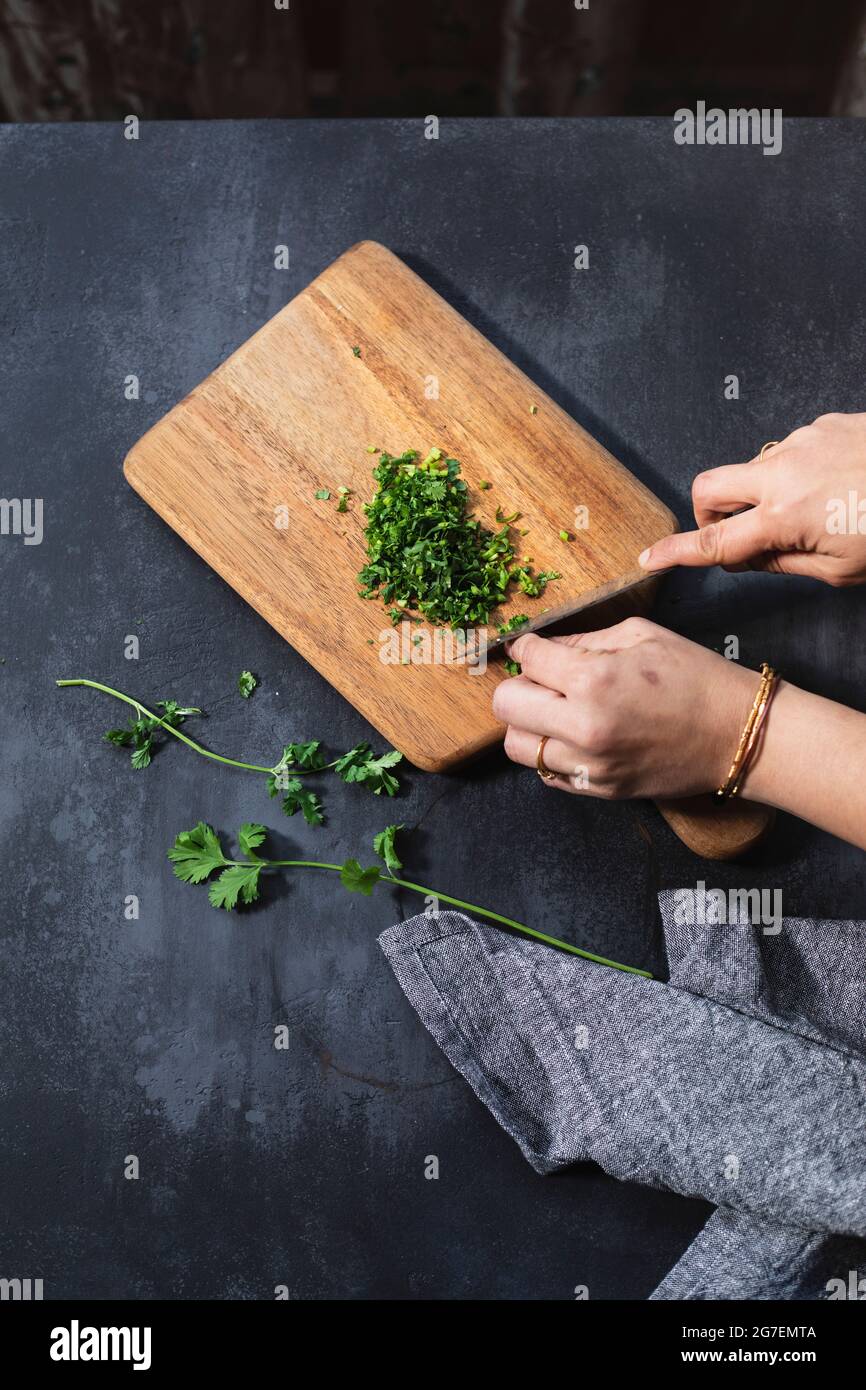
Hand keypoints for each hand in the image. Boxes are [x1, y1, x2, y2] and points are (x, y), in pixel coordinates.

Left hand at [493, 618, 758, 799]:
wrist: (738, 735)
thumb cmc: (696, 678)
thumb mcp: (641, 636)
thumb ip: (583, 641)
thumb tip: (543, 647)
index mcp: (593, 681)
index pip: (527, 658)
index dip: (529, 647)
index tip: (537, 648)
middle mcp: (583, 728)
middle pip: (506, 704)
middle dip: (521, 684)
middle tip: (545, 680)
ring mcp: (589, 765)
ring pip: (517, 745)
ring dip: (529, 723)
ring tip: (558, 711)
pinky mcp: (599, 789)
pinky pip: (546, 772)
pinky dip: (551, 752)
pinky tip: (577, 735)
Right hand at [638, 412, 865, 586]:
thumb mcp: (841, 570)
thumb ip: (783, 563)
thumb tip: (747, 557)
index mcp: (784, 517)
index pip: (713, 543)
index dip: (676, 552)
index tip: (650, 557)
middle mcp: (784, 473)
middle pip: (709, 487)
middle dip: (709, 513)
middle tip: (737, 534)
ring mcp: (803, 441)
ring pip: (754, 469)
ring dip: (764, 494)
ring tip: (815, 511)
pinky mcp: (825, 423)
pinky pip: (791, 450)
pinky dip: (799, 473)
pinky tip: (838, 486)